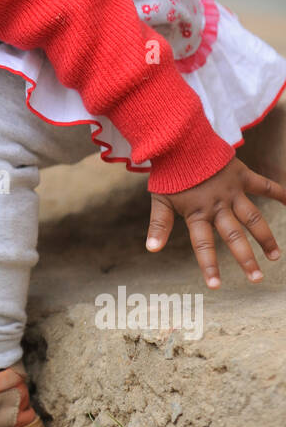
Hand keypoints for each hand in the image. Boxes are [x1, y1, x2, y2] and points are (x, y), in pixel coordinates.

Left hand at [146, 156, 285, 286]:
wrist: (180, 140)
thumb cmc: (169, 173)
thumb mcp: (160, 199)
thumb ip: (159, 225)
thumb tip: (152, 250)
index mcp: (197, 212)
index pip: (203, 244)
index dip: (209, 265)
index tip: (216, 286)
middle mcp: (217, 204)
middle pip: (234, 236)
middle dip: (246, 259)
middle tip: (257, 279)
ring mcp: (232, 190)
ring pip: (253, 218)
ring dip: (265, 238)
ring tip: (275, 257)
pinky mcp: (242, 175)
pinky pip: (264, 185)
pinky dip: (279, 192)